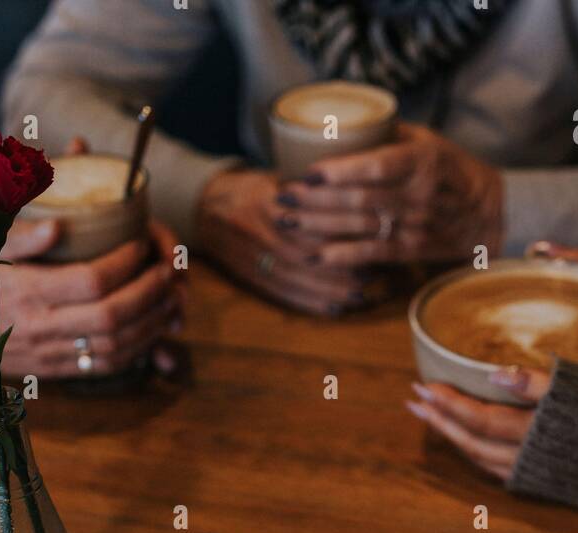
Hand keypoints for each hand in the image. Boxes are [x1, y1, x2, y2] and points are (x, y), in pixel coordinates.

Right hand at [0, 220, 182, 380]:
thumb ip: (23, 232)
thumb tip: (60, 224)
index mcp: (27, 291)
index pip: (90, 280)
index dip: (125, 263)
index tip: (141, 243)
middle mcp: (42, 326)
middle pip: (112, 315)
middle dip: (149, 293)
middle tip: (168, 271)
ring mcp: (52, 352)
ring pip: (116, 345)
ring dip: (152, 322)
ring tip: (171, 298)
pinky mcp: (59, 371)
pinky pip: (108, 365)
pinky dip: (138, 348)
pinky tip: (153, 328)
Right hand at [195, 167, 381, 315]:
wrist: (204, 210)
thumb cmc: (249, 189)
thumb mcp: (275, 178)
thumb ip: (308, 190)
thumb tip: (353, 194)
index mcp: (268, 204)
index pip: (311, 222)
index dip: (342, 234)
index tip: (369, 240)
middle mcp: (261, 234)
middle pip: (309, 256)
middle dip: (343, 267)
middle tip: (373, 272)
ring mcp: (255, 260)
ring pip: (300, 280)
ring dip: (333, 290)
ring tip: (360, 294)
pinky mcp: (253, 279)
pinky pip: (286, 295)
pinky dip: (312, 304)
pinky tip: (336, 309)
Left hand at [275, 123, 503, 268]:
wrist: (488, 214)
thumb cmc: (451, 169)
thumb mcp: (430, 141)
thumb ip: (390, 135)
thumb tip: (343, 124)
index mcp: (423, 162)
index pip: (376, 167)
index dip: (341, 172)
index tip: (309, 171)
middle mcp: (417, 196)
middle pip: (358, 200)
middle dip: (316, 199)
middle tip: (284, 195)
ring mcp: (413, 227)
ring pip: (359, 227)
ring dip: (319, 225)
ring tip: (288, 219)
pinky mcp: (410, 251)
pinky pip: (371, 255)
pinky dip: (342, 257)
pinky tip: (315, 256)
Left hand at [405, 244, 577, 477]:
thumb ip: (538, 383)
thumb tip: (493, 375)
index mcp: (535, 432)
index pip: (478, 418)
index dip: (448, 403)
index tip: (421, 386)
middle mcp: (528, 458)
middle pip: (471, 441)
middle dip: (440, 420)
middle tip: (413, 400)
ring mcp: (534, 474)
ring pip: (480, 458)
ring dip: (452, 437)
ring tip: (432, 417)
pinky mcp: (544, 482)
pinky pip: (496, 469)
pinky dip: (475, 453)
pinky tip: (468, 441)